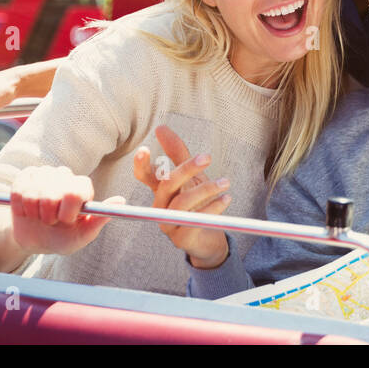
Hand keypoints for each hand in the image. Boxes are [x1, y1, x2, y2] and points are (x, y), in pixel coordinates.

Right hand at [8, 164, 123, 255]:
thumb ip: (98, 220)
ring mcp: (44, 174)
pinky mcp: (25, 177)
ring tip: (40, 217)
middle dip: (49, 215)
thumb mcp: (82, 236)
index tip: (65, 221)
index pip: (75, 192)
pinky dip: (20, 208)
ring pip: (33, 193)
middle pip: (53, 193)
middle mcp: (64, 176)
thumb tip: (120, 201)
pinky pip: (18, 191)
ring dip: (34, 213)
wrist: (36, 240)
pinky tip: (27, 212)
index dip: (67, 211)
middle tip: (52, 222)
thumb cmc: (63, 238)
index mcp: (82, 188)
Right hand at [133, 125, 229, 268]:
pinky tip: (226, 199)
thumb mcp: (191, 176)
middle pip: (167, 185)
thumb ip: (178, 154)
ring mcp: (168, 224)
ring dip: (206, 189)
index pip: (144, 177)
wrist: (210, 239)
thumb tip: (161, 128)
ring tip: (226, 182)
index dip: (142, 165)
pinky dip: (212, 209)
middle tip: (207, 157)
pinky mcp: (182, 239)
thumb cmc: (198, 204)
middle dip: (186, 169)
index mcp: (160, 191)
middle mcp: (160, 207)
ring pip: (182, 203)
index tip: (145, 149)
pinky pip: (194, 222)